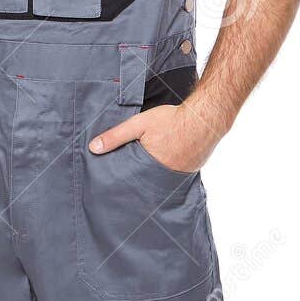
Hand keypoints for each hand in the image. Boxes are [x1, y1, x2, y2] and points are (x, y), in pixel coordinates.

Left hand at [88, 103, 221, 173]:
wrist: (206, 116)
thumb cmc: (172, 119)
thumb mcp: (139, 124)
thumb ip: (116, 136)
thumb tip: (93, 148)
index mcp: (151, 167)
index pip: (133, 179)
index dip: (126, 179)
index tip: (117, 184)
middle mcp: (167, 176)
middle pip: (149, 181)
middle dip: (141, 179)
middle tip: (133, 178)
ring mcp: (182, 174)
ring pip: (164, 178)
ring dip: (157, 174)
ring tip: (150, 170)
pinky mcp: (194, 169)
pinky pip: (178, 173)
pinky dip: (172, 168)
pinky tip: (170, 161)